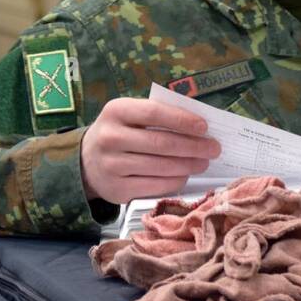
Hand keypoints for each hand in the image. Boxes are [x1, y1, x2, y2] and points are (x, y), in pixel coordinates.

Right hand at [80, 97, 220, 204]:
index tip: (204, 127)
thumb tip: (200, 125)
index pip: (154, 112)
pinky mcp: (116, 189)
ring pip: (161, 166)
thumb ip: (158, 116)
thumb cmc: (121, 132)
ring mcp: (111, 165)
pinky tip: (186, 175)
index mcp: (115, 111)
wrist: (86, 162)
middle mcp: (110, 137)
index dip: (182, 120)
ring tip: (204, 162)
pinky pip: (155, 186)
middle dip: (194, 146)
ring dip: (189, 165)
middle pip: (161, 143)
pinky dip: (175, 181)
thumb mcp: (130, 116)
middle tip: (214, 148)